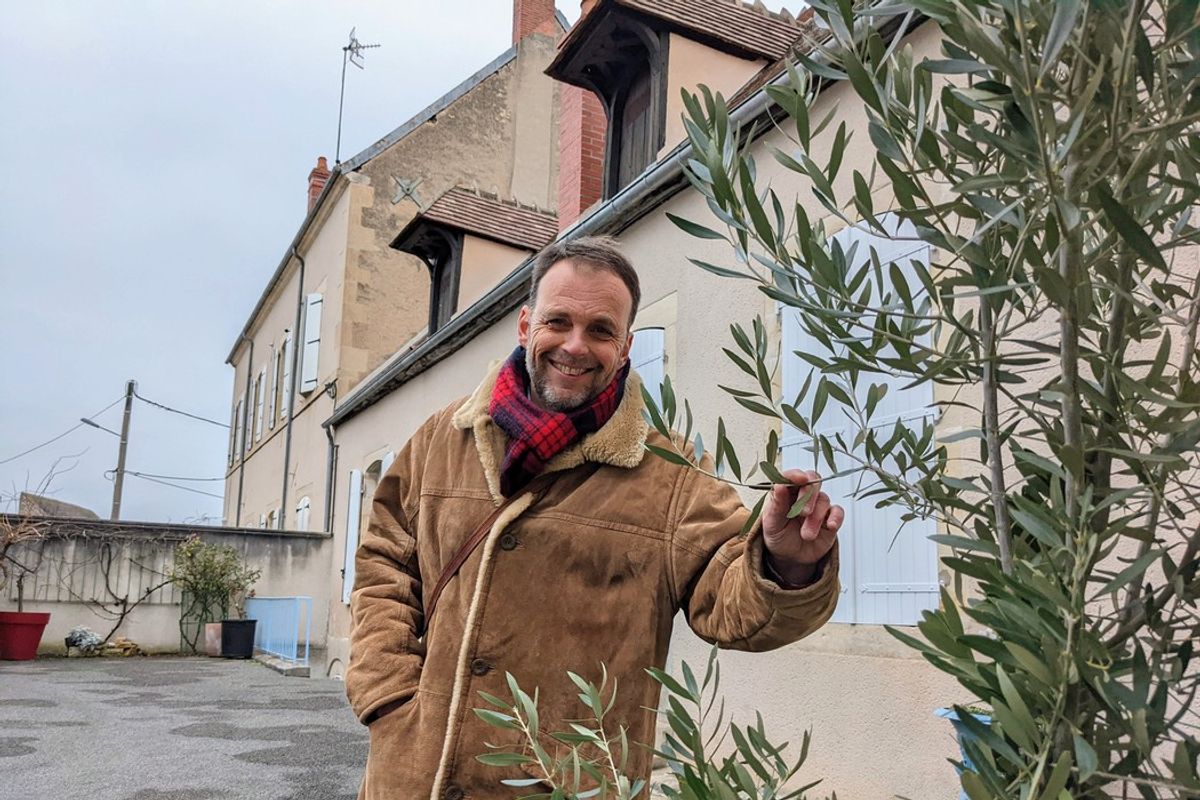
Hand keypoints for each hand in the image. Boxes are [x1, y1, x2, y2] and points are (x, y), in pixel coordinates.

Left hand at [761, 470, 842, 585]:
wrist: (790, 557)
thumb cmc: (778, 536)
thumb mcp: (771, 523)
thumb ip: (776, 504)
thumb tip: (778, 485)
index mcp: (786, 492)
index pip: (792, 476)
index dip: (796, 475)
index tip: (800, 479)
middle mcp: (804, 495)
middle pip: (813, 482)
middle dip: (809, 496)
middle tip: (803, 513)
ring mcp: (818, 506)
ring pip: (824, 500)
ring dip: (816, 518)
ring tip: (806, 535)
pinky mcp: (830, 518)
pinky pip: (838, 512)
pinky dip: (836, 517)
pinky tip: (831, 525)